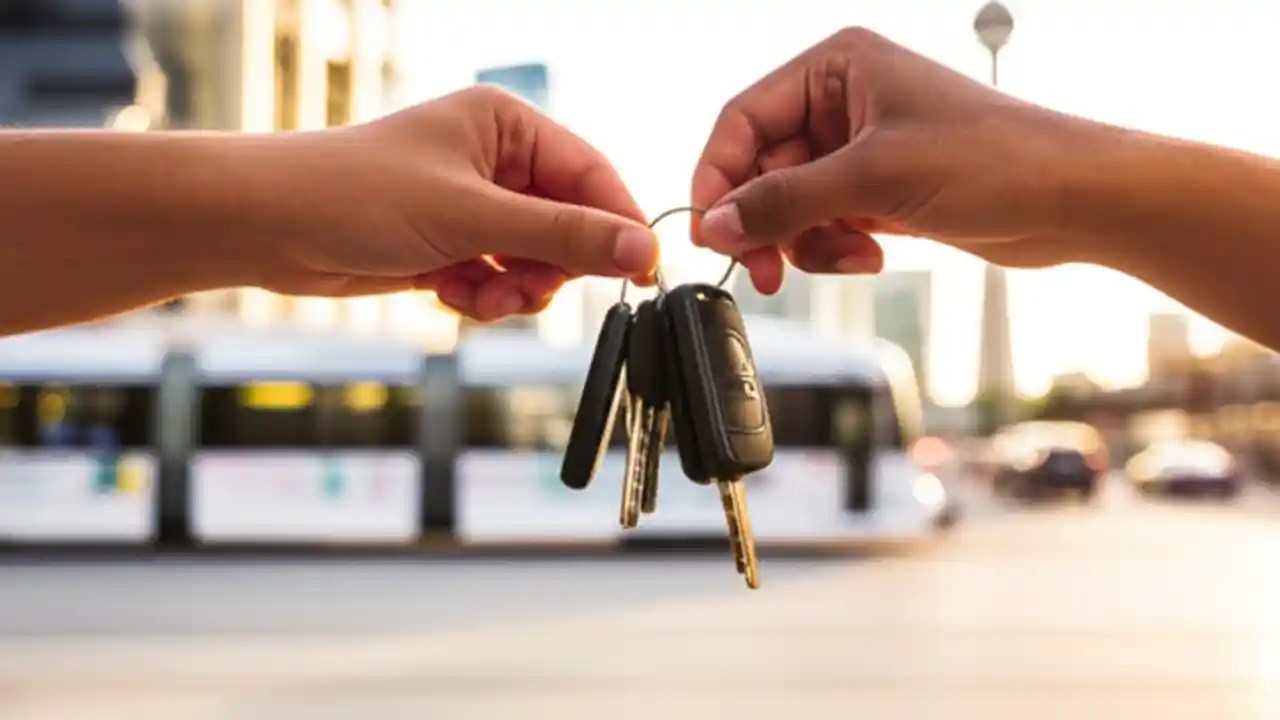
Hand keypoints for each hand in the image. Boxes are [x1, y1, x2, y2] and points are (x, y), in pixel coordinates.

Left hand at [261, 86, 657, 320]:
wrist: (267, 227)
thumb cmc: (356, 194)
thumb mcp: (473, 218)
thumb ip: (562, 236)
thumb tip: (638, 249)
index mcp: (506, 125)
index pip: (591, 175)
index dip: (616, 225)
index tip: (641, 273)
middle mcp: (494, 160)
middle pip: (566, 225)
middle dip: (548, 268)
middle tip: (525, 291)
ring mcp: (471, 205)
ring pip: (533, 262)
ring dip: (514, 291)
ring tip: (476, 297)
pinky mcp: (448, 244)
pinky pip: (497, 280)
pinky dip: (482, 297)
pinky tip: (448, 295)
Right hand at [691, 28, 1098, 292]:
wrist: (1072, 199)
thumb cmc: (995, 159)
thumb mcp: (874, 177)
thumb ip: (784, 201)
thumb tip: (717, 224)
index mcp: (838, 67)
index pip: (743, 118)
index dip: (719, 176)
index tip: (709, 230)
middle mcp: (843, 101)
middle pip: (762, 167)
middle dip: (765, 221)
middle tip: (761, 267)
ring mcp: (861, 148)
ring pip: (790, 203)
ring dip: (804, 241)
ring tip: (845, 256)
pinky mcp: (879, 189)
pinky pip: (824, 223)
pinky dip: (835, 247)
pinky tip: (870, 254)